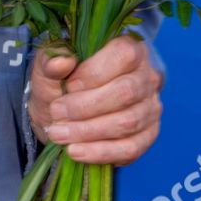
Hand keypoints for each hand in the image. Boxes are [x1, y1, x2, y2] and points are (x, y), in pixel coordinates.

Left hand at [28, 36, 163, 165]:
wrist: (63, 111)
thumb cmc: (60, 80)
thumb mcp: (49, 64)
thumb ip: (51, 59)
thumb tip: (61, 62)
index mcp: (130, 47)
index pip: (124, 55)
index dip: (94, 72)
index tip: (68, 85)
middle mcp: (147, 76)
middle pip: (126, 92)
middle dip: (86, 106)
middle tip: (56, 113)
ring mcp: (151, 107)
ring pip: (128, 122)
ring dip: (89, 131)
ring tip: (58, 134)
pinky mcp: (148, 135)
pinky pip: (131, 148)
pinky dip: (100, 152)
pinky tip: (75, 152)